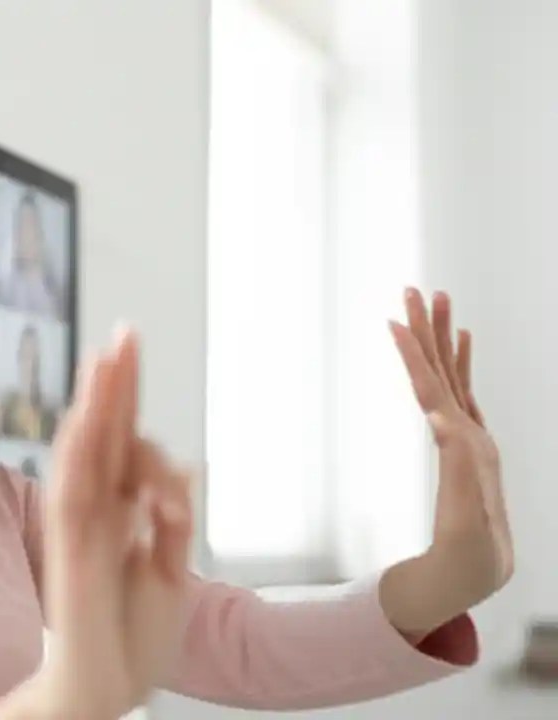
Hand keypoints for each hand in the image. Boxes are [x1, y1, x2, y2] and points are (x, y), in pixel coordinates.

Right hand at [28, 330, 193, 718]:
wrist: (107, 688)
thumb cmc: (132, 634)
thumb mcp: (171, 568)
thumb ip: (172, 517)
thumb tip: (182, 467)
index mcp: (117, 511)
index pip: (122, 439)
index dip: (125, 393)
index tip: (128, 345)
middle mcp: (94, 511)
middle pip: (103, 436)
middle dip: (112, 384)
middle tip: (121, 335)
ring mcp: (80, 531)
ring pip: (84, 457)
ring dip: (93, 408)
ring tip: (103, 364)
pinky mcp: (74, 557)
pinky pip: (73, 502)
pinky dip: (76, 461)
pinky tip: (83, 425)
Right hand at [389, 288, 511, 621]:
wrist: (478, 574)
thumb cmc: (468, 557)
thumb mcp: (464, 522)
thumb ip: (459, 472)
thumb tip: (443, 419)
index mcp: (467, 449)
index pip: (436, 390)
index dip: (414, 356)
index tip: (394, 322)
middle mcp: (472, 435)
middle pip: (446, 372)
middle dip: (428, 331)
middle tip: (413, 290)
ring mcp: (470, 438)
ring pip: (452, 376)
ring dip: (440, 338)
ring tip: (434, 300)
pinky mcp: (463, 444)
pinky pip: (459, 392)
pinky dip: (456, 364)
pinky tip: (459, 342)